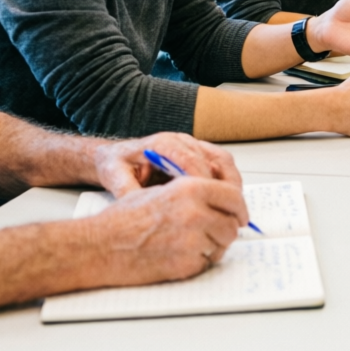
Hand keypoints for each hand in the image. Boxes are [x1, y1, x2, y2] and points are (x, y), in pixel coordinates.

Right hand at [90, 177, 248, 285]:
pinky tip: (176, 256)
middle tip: (215, 234)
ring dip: (212, 247)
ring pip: (222, 245)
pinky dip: (196, 262)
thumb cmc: (123, 220)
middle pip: (232, 225)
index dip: (239, 208)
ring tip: (188, 245)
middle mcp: (195, 212)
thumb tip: (219, 203)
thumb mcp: (162, 191)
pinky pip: (205, 263)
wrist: (100, 246)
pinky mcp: (185, 264)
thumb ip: (194, 194)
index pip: (234, 196)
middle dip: (226, 230)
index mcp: (190, 188)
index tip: (241, 216)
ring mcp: (192, 240)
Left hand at [93, 131, 242, 198]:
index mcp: (161, 144)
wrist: (114, 156)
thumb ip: (129, 192)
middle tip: (232, 209)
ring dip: (231, 183)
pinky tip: (227, 201)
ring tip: (234, 207)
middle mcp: (180, 141)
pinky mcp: (197, 153)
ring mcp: (191, 145)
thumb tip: (144, 209)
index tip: (212, 202)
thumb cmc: (116, 166)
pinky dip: (227, 181)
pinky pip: (220, 164)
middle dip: (225, 185)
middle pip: (214, 158)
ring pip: (222, 160)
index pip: (190, 159)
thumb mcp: (116, 178)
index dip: (203, 181)